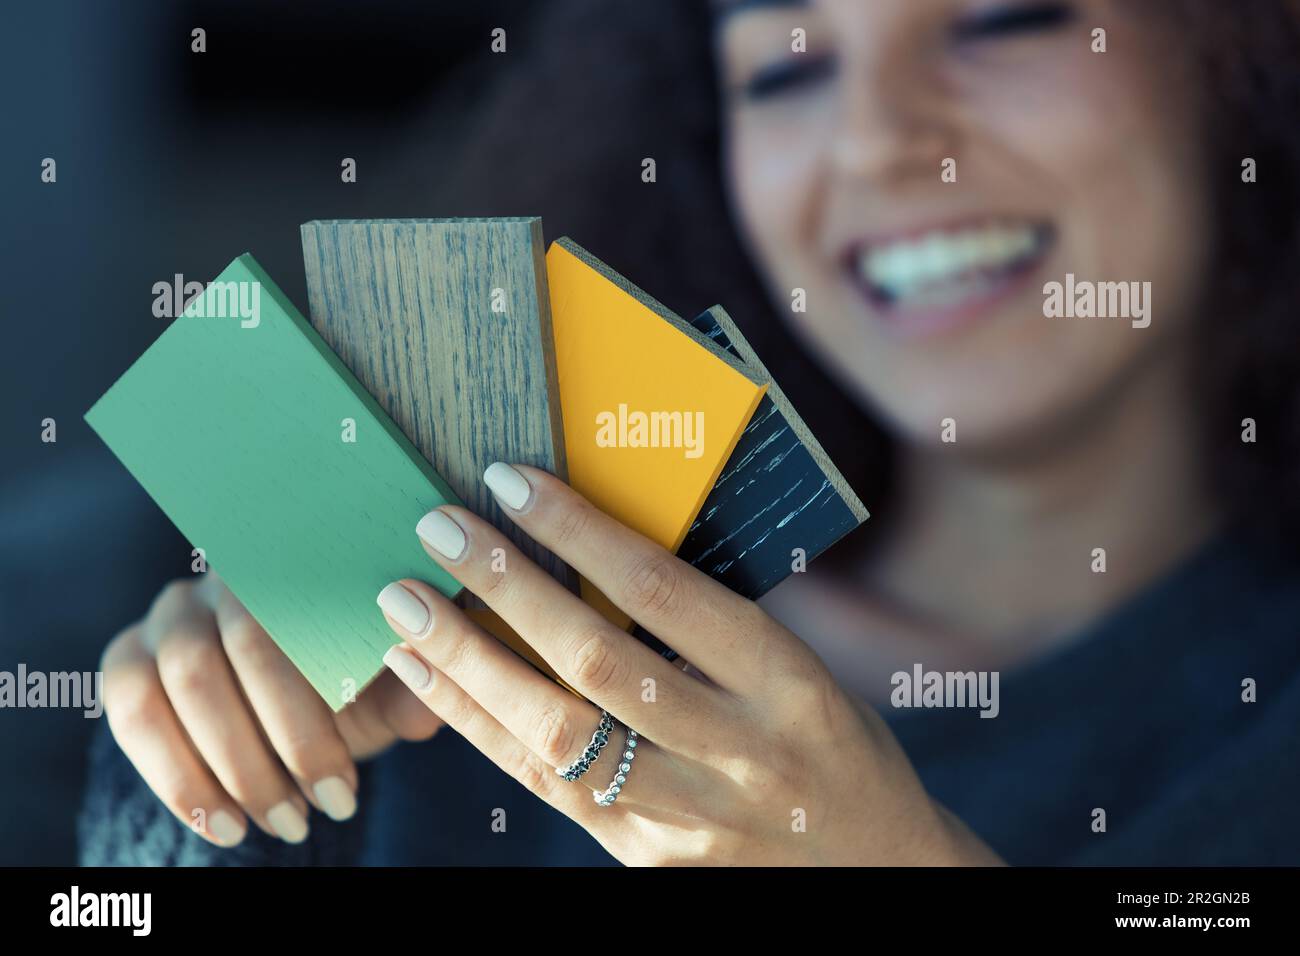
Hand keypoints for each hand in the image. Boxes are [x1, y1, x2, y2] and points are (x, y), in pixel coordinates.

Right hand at [101, 573, 441, 846]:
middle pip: (246, 646)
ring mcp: (172, 611)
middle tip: (322, 813)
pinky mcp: (129, 654)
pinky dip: (175, 777)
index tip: (347, 790)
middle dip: (285, 744)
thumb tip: (431, 704)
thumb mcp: (383, 694)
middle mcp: (231, 575)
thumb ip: (408, 692)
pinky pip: (133, 711)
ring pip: (185, 680)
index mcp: (303, 568)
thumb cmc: (346, 692)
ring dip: (232, 767)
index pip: (311, 621)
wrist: (280, 710)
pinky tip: (222, 825)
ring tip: (282, 825)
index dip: (326, 711)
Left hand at [376, 463, 1001, 865]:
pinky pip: (544, 785)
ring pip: (556, 733)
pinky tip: (430, 678)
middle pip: (597, 661)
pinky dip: (478, 725)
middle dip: (505, 585)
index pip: (664, 594)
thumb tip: (593, 545)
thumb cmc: (833, 744)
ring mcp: (686, 812)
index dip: (580, 532)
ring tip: (405, 603)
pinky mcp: (643, 854)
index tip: (511, 482)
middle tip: (437, 525)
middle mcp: (737, 750)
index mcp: (786, 681)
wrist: (870, 870)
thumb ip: (708, 624)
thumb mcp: (800, 670)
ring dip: (468, 660)